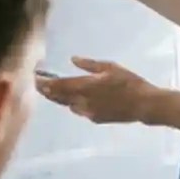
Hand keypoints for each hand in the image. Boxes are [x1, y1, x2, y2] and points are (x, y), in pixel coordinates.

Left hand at [35, 57, 163, 124]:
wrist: (143, 105)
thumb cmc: (129, 81)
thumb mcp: (110, 67)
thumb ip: (89, 64)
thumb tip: (73, 60)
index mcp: (86, 86)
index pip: (58, 86)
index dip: (45, 82)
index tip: (36, 78)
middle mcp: (83, 101)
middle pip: (59, 97)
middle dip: (47, 91)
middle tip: (39, 85)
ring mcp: (88, 112)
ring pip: (68, 105)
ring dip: (59, 98)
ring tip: (53, 92)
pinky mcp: (95, 119)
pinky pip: (79, 110)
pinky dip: (74, 104)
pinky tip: (76, 100)